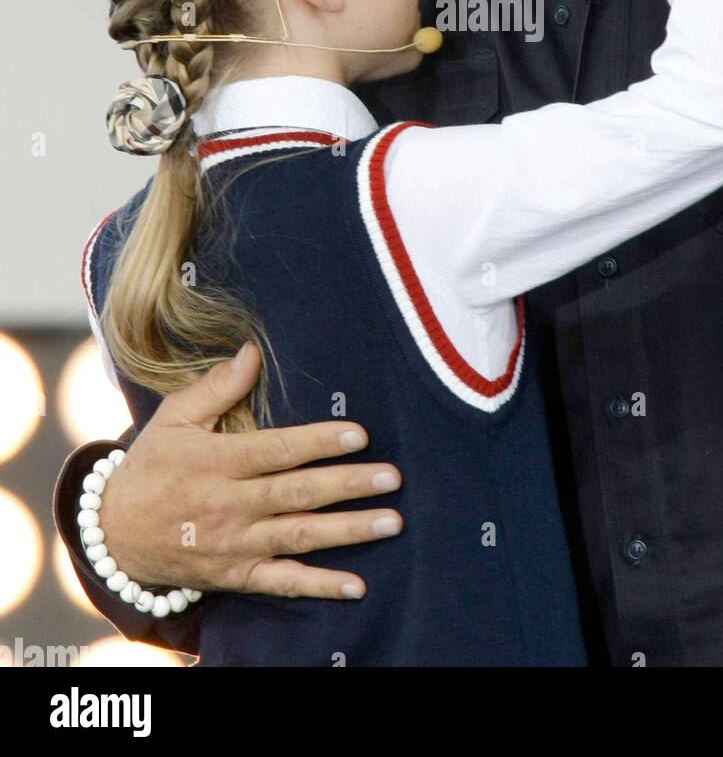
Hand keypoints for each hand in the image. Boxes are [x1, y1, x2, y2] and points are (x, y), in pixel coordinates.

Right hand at [99, 344, 401, 599]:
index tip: (360, 434)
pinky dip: (320, 586)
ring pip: (299, 537)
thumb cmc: (152, 465)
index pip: (276, 450)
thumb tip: (253, 352)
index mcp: (216, 462)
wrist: (113, 534)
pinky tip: (357, 586)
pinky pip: (283, 582)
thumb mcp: (174, 418)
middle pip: (297, 494)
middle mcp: (229, 505)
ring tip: (391, 521)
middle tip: (392, 477)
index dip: (319, 442)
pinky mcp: (237, 575)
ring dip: (348, 532)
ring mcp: (234, 544)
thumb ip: (216, 387)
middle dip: (348, 485)